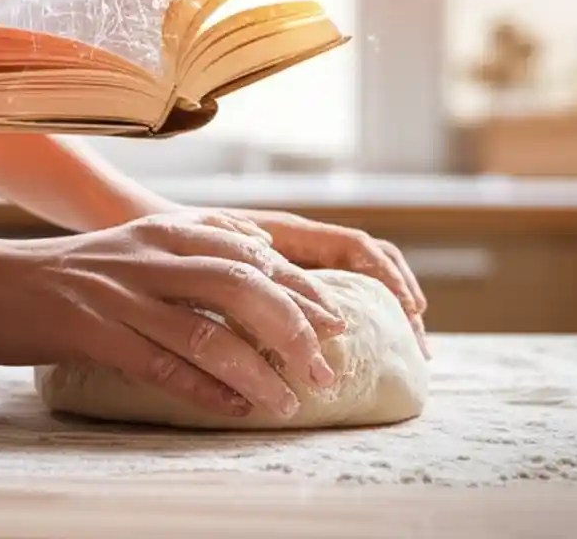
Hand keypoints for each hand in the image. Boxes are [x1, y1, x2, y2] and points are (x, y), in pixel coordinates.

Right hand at [0, 211, 346, 418]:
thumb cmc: (57, 274)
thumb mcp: (127, 248)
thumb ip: (188, 250)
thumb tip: (259, 256)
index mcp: (161, 233)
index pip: (252, 257)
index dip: (300, 290)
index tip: (337, 322)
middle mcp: (148, 256)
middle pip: (243, 288)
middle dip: (294, 329)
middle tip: (324, 367)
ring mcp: (119, 295)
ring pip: (209, 331)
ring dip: (257, 371)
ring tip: (290, 402)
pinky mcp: (90, 333)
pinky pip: (161, 365)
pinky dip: (205, 391)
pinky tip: (234, 410)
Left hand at [206, 209, 430, 357]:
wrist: (157, 229)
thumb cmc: (185, 233)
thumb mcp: (214, 240)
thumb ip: (244, 245)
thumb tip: (268, 250)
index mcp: (293, 230)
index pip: (357, 246)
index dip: (387, 277)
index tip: (409, 310)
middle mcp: (306, 242)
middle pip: (374, 260)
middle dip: (402, 296)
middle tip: (419, 342)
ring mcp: (303, 260)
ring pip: (363, 276)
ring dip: (389, 307)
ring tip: (407, 344)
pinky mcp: (292, 281)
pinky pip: (338, 292)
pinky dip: (361, 315)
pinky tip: (367, 347)